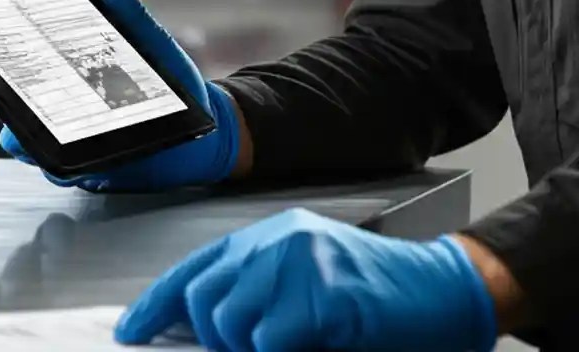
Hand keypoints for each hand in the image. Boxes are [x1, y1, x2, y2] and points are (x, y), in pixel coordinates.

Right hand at [0, 0, 240, 192]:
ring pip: (29, 142)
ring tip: (11, 127)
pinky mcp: (91, 169)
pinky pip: (64, 170)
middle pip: (8, 102)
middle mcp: (60, 112)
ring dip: (16, 134)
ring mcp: (72, 142)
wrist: (207, 132)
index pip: (17, 65)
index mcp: (65, 78)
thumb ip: (134, 21)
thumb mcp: (155, 47)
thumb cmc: (174, 87)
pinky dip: (56, 165)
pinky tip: (48, 154)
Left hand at [114, 209, 497, 351]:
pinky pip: (268, 340)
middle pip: (205, 300)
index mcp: (269, 237)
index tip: (131, 331)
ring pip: (231, 325)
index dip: (156, 304)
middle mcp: (277, 242)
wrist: (446, 290)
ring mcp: (301, 264)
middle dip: (217, 340)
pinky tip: (315, 343)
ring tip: (296, 342)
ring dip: (252, 349)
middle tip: (253, 349)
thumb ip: (256, 295)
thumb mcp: (307, 283)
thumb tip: (199, 328)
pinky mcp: (325, 296)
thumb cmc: (378, 294)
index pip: (194, 269)